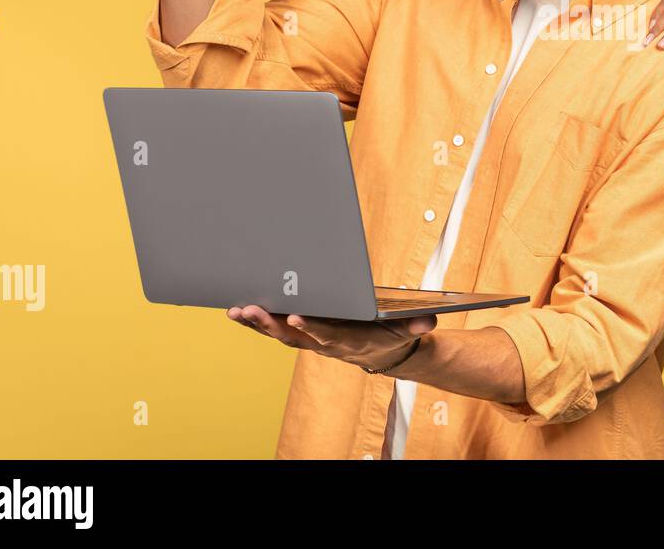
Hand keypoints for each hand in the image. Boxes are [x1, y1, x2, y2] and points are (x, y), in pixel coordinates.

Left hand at [227, 304, 436, 372]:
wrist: (383, 354)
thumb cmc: (392, 336)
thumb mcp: (407, 331)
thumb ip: (415, 325)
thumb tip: (427, 321)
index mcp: (350, 340)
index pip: (328, 335)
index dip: (312, 328)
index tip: (295, 318)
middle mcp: (325, 343)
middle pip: (294, 335)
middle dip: (271, 323)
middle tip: (250, 309)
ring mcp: (311, 340)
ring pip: (279, 333)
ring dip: (257, 323)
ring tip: (236, 310)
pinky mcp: (303, 334)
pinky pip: (276, 329)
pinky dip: (256, 322)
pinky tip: (238, 310)